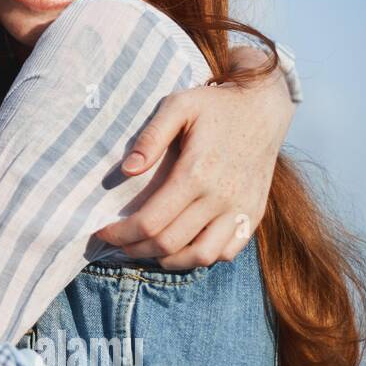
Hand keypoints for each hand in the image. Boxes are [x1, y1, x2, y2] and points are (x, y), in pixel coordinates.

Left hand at [94, 64, 294, 268]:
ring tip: (148, 249)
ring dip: (169, 260)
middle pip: (170, 244)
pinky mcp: (255, 213)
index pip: (150, 222)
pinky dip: (202, 256)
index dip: (121, 234)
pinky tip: (183, 245)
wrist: (263, 107)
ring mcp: (241, 209)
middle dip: (136, 249)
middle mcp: (221, 197)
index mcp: (196, 173)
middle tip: (120, 243)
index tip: (102, 232)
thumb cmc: (214, 105)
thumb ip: (150, 137)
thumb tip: (127, 170)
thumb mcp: (178, 106)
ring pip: (200, 256)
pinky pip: (227, 251)